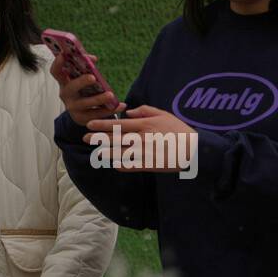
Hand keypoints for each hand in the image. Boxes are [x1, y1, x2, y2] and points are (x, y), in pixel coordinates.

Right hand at [51, 51, 120, 125]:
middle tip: (93, 77)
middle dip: (82, 82)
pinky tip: (121, 105)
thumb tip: (93, 59)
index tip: (63, 55)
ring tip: (111, 95)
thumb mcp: (81, 79)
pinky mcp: (83, 118)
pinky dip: (110, 109)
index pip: (56, 72)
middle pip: (71, 87)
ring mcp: (73, 107)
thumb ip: (86, 67)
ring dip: (99, 99)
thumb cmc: (82, 90)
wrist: (81, 114)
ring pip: (86, 103)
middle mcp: (66, 94)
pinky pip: (98, 114)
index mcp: (64, 82)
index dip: (57, 63)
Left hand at [82, 105, 197, 171]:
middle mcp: (142, 138)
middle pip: (115, 138)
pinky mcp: (149, 165)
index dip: (102, 124)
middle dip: (98, 138)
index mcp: (144, 124)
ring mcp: (144, 153)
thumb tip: (128, 111)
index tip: (90, 124)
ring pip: (120, 153)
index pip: (118, 124)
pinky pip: (131, 166)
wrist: (193, 149)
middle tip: (85, 138)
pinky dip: (121, 165)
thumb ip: (145, 110)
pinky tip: (113, 164)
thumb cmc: (178, 130)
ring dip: (106, 153)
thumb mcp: (163, 114)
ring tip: (96, 153)